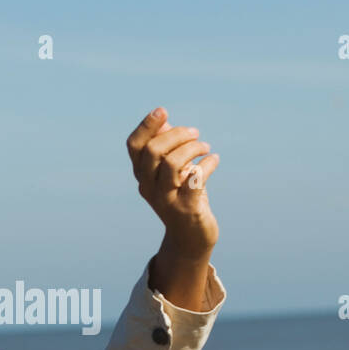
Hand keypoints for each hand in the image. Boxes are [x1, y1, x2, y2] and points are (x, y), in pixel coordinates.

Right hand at [126, 107, 218, 257]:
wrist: (190, 239)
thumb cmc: (181, 197)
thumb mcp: (170, 172)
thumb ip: (165, 147)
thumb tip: (162, 120)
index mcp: (142, 175)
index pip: (134, 146)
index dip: (146, 125)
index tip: (163, 111)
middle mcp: (148, 188)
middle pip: (153, 151)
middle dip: (177, 135)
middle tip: (196, 133)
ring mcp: (166, 200)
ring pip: (172, 164)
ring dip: (192, 148)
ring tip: (206, 147)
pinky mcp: (186, 209)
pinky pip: (195, 180)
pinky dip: (207, 165)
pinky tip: (214, 160)